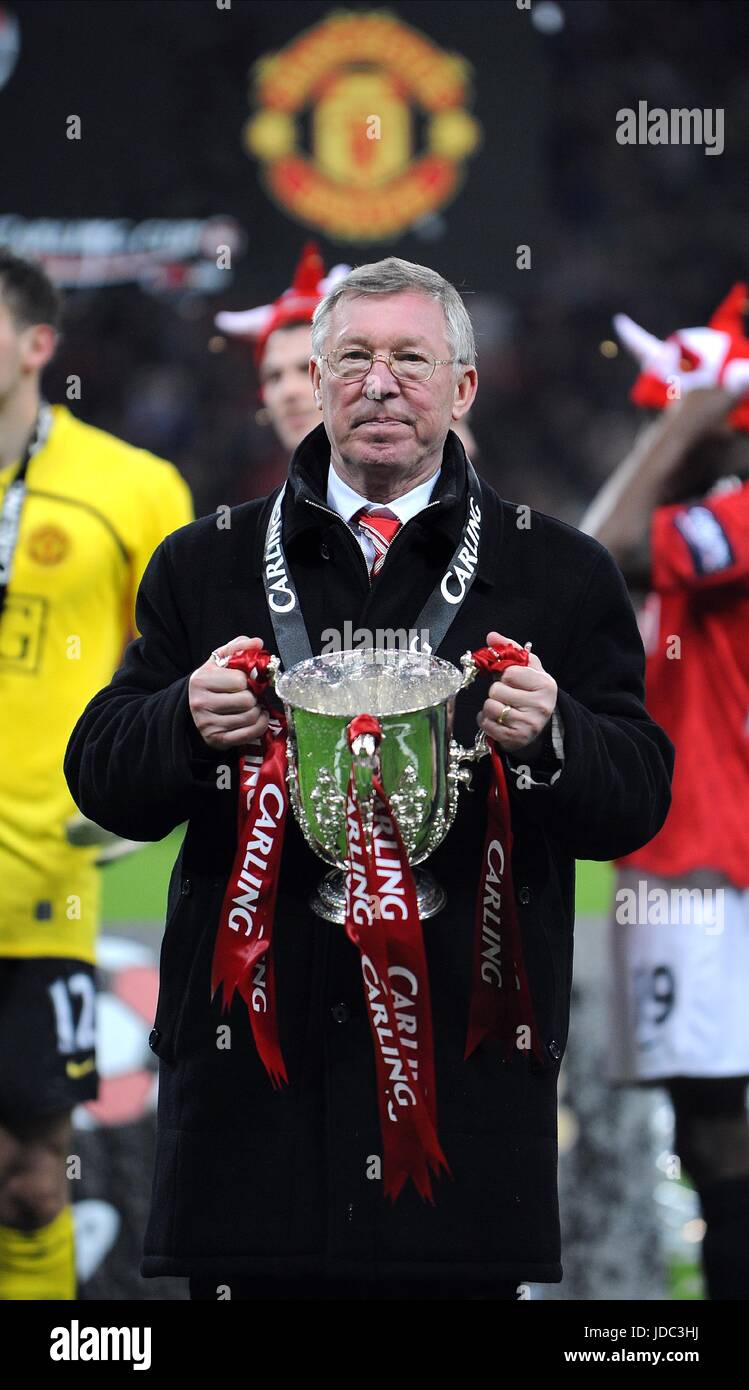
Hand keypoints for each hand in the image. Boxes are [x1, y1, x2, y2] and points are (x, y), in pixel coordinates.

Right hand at [188, 635, 269, 748]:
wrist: (193, 707)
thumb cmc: (212, 682)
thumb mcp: (220, 660)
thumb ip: (238, 647)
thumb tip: (257, 643)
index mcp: (201, 680)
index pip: (240, 680)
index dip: (248, 679)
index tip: (245, 681)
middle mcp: (201, 703)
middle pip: (247, 701)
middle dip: (254, 697)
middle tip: (250, 694)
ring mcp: (208, 724)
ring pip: (250, 717)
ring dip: (258, 711)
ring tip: (252, 705)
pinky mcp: (217, 740)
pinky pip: (250, 734)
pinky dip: (260, 725)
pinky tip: (256, 718)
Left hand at [477, 630, 556, 752]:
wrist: (539, 727)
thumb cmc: (531, 693)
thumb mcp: (528, 670)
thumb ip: (511, 650)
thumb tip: (492, 636)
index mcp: (546, 685)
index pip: (509, 673)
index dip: (505, 675)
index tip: (512, 681)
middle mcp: (540, 706)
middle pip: (496, 690)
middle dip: (497, 691)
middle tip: (507, 696)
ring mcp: (528, 725)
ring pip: (490, 707)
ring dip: (489, 706)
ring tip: (502, 707)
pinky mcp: (515, 739)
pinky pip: (486, 724)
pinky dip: (486, 720)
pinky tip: (497, 719)